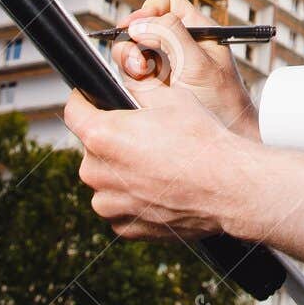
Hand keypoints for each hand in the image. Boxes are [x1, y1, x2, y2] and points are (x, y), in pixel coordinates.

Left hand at [62, 79, 261, 242]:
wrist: (230, 186)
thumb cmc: (202, 142)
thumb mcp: (170, 97)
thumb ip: (137, 86)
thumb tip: (124, 76)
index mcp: (103, 136)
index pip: (74, 112)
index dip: (84, 101)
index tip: (91, 99)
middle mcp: (99, 174)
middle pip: (93, 148)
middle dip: (113, 139)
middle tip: (145, 135)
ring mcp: (111, 205)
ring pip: (106, 180)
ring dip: (122, 171)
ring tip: (157, 164)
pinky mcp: (126, 227)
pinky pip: (120, 207)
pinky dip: (135, 198)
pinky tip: (161, 188)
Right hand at [112, 0, 260, 141]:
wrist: (223, 139)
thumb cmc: (223, 103)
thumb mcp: (198, 64)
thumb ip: (170, 36)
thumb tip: (138, 23)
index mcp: (196, 30)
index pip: (165, 2)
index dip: (149, 9)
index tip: (138, 26)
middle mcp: (176, 44)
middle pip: (141, 25)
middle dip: (134, 38)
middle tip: (138, 57)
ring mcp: (163, 65)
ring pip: (131, 49)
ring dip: (130, 59)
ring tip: (143, 74)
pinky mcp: (151, 86)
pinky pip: (130, 72)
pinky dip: (131, 76)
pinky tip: (143, 86)